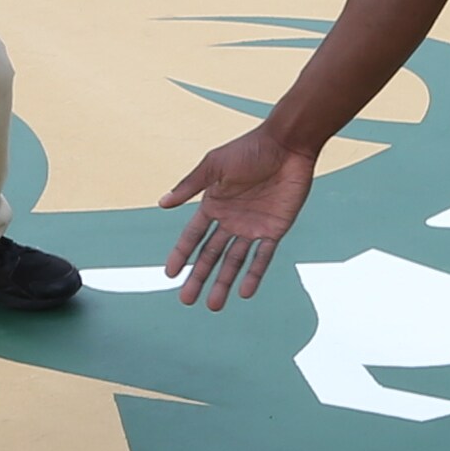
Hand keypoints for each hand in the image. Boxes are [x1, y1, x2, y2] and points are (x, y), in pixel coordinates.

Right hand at [159, 126, 315, 306]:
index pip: (193, 236)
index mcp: (214, 204)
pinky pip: (262, 257)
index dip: (181, 255)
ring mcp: (252, 227)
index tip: (169, 274)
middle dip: (198, 277)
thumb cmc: (250, 149)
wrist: (287, 145)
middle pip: (210, 255)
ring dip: (223, 283)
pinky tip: (244, 292)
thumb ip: (190, 186)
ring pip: (234, 262)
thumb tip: (162, 203)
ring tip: (213, 305)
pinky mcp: (274, 230)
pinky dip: (254, 275)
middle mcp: (231, 220)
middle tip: (187, 300)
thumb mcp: (214, 166)